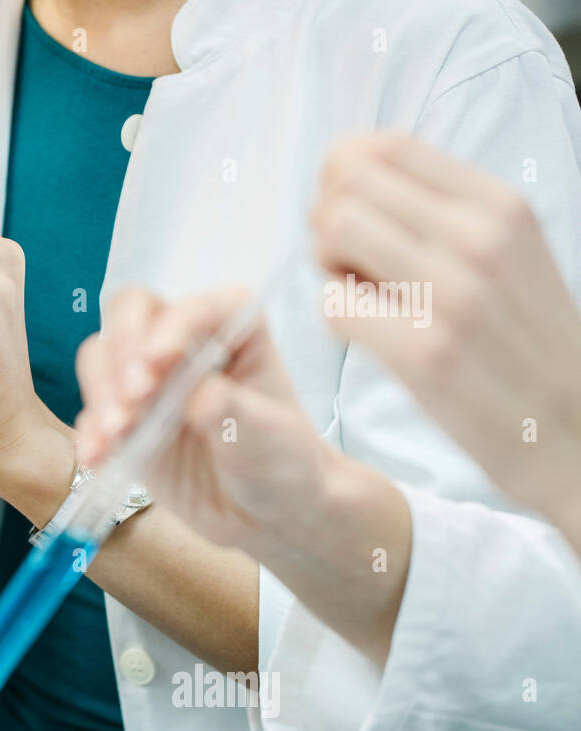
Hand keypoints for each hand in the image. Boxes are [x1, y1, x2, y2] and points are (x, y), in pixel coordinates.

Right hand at [75, 287, 412, 657]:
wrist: (266, 515)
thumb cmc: (283, 461)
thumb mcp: (271, 437)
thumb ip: (236, 412)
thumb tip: (200, 397)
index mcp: (231, 330)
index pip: (195, 308)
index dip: (173, 327)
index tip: (160, 362)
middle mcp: (183, 344)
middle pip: (131, 314)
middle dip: (123, 349)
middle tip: (132, 397)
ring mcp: (148, 382)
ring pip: (102, 358)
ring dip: (101, 391)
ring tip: (114, 432)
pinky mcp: (124, 421)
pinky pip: (92, 414)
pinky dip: (89, 433)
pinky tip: (96, 457)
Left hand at [313, 132, 580, 537]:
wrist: (575, 431)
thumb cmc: (524, 345)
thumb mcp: (507, 254)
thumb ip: (441, 216)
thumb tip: (351, 185)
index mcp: (498, 206)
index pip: (383, 147)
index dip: (342, 182)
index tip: (354, 223)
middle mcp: (480, 237)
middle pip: (345, 184)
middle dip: (326, 223)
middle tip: (349, 267)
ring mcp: (453, 295)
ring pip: (334, 231)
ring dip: (328, 267)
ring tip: (362, 298)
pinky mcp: (425, 353)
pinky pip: (334, 306)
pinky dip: (336, 321)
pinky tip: (370, 339)